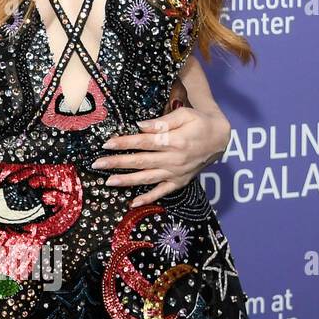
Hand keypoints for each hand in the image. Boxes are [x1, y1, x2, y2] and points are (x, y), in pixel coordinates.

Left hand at [93, 97, 230, 207]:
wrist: (221, 139)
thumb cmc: (200, 123)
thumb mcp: (185, 115)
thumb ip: (162, 121)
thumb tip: (139, 126)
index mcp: (175, 141)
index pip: (144, 142)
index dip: (124, 143)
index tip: (106, 143)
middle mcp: (175, 159)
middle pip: (141, 161)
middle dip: (117, 162)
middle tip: (97, 163)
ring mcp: (177, 172)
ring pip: (148, 178)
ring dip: (127, 180)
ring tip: (108, 182)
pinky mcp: (180, 182)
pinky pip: (163, 192)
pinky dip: (148, 198)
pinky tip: (133, 203)